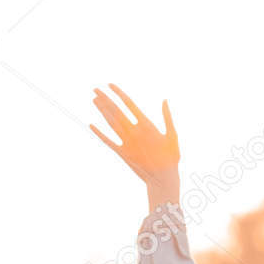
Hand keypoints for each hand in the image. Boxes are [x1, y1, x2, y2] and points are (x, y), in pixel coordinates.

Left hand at [89, 85, 179, 208]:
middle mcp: (134, 131)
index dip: (118, 93)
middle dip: (105, 99)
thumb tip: (164, 101)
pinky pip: (108, 141)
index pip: (129, 104)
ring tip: (94, 100)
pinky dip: (99, 133)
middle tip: (95, 89)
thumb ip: (167, 117)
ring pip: (111, 123)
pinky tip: (91, 125)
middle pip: (116, 111)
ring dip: (102, 110)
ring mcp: (126, 142)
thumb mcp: (172, 135)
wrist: (162, 178)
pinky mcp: (122, 153)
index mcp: (146, 125)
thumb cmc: (171, 157)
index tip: (110, 85)